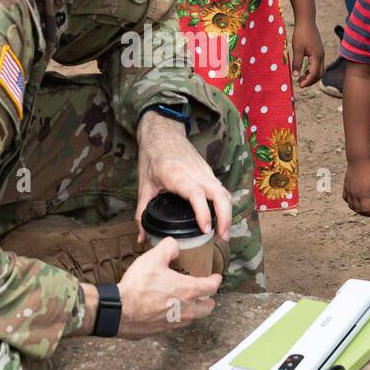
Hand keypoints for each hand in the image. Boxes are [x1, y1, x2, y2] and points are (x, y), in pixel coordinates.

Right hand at [115, 236, 220, 338]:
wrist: (120, 310)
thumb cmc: (138, 287)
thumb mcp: (153, 258)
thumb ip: (169, 248)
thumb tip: (175, 246)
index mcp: (188, 290)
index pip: (212, 287)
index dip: (216, 280)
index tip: (216, 277)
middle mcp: (186, 309)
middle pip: (208, 307)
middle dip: (209, 299)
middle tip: (205, 292)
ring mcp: (175, 322)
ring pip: (193, 318)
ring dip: (194, 310)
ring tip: (188, 302)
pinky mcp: (163, 330)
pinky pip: (177, 324)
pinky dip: (178, 317)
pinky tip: (169, 310)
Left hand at [135, 110, 231, 244]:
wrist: (162, 131)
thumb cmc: (152, 156)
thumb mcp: (144, 185)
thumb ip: (142, 213)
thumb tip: (142, 238)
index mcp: (177, 175)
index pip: (196, 194)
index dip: (203, 213)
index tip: (206, 230)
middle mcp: (195, 173)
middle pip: (219, 194)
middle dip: (225, 217)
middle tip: (222, 237)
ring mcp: (204, 171)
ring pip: (224, 192)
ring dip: (228, 212)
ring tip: (223, 233)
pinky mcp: (208, 171)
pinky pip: (221, 188)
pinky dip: (225, 204)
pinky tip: (221, 218)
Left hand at [290, 18, 323, 87]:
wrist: (306, 21)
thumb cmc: (301, 34)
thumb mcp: (297, 49)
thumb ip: (297, 63)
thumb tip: (296, 76)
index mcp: (317, 56)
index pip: (314, 74)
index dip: (307, 81)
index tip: (299, 85)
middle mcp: (321, 56)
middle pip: (319, 74)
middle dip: (311, 81)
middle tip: (300, 84)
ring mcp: (321, 53)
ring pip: (320, 70)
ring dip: (312, 76)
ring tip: (301, 78)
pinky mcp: (319, 51)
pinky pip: (318, 64)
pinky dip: (313, 70)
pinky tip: (304, 70)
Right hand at [343, 159, 369, 216]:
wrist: (359, 161)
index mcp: (363, 195)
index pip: (366, 210)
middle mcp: (355, 195)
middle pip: (358, 210)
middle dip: (365, 213)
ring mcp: (349, 191)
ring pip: (351, 206)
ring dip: (357, 209)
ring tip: (363, 208)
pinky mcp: (345, 187)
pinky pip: (345, 198)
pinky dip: (350, 202)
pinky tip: (355, 200)